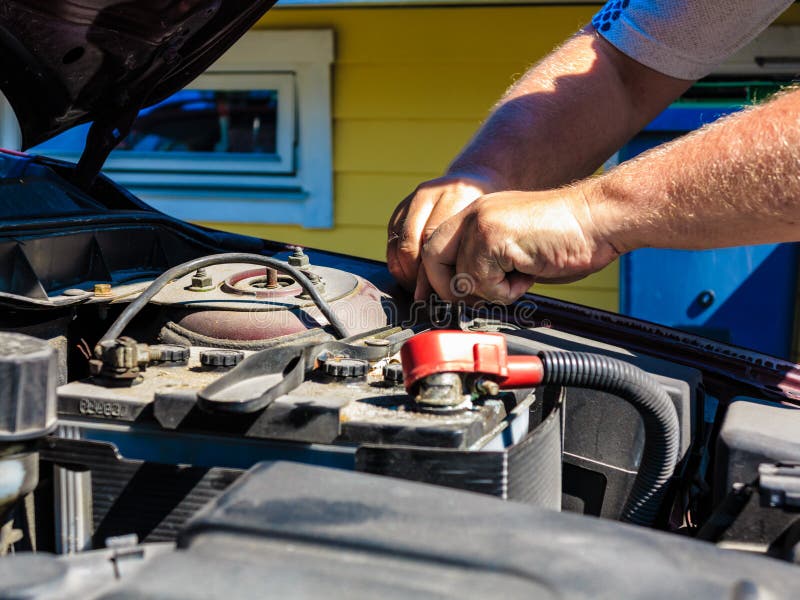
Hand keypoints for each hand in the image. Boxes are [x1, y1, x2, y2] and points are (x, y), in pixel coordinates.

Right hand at [386, 173, 499, 293]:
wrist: (477, 178)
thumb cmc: (486, 213)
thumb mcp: (484, 230)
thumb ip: (466, 257)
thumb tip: (449, 295)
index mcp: (456, 197)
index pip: (433, 247)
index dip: (435, 278)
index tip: (444, 296)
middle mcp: (431, 193)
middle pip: (411, 247)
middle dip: (416, 277)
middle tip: (428, 295)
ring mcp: (413, 197)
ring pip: (397, 245)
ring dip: (404, 272)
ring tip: (418, 288)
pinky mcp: (401, 204)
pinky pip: (392, 239)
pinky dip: (398, 261)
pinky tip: (412, 274)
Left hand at [420, 186, 620, 303]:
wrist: (599, 220)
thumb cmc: (567, 238)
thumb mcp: (515, 252)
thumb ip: (484, 266)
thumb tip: (462, 296)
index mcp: (477, 215)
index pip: (434, 247)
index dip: (435, 278)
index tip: (440, 299)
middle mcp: (474, 214)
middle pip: (430, 258)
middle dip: (449, 288)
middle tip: (486, 293)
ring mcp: (480, 223)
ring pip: (457, 276)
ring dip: (488, 290)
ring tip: (520, 275)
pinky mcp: (492, 236)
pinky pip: (481, 281)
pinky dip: (505, 290)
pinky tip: (529, 272)